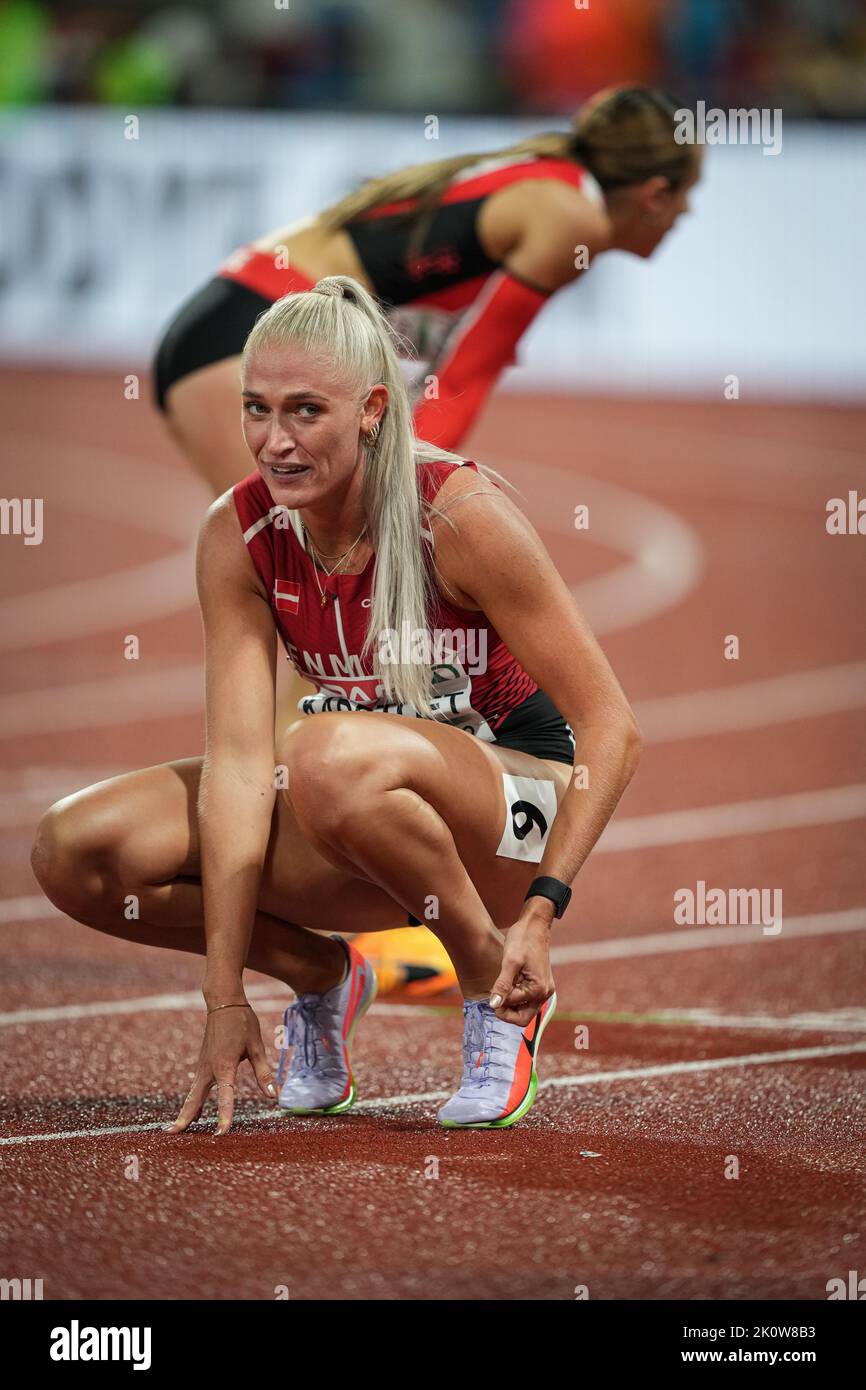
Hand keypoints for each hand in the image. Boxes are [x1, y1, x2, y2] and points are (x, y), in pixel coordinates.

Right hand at [165, 1003, 276, 1136]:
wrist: (223, 1001)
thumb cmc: (242, 1022)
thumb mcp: (256, 1046)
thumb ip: (264, 1072)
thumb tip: (273, 1096)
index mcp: (224, 1065)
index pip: (225, 1096)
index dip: (225, 1115)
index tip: (221, 1133)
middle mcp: (209, 1068)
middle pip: (195, 1098)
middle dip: (184, 1118)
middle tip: (172, 1134)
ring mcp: (203, 1066)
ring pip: (193, 1094)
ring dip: (186, 1112)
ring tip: (177, 1131)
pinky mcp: (203, 1063)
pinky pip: (196, 1088)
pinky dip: (193, 1102)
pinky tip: (196, 1114)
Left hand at [489, 912, 554, 1026]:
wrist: (534, 925)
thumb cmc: (523, 939)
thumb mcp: (510, 962)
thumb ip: (502, 985)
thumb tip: (494, 1005)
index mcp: (538, 989)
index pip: (514, 1008)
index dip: (499, 1004)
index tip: (489, 994)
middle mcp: (545, 993)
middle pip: (523, 1017)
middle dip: (506, 1013)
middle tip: (494, 1000)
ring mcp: (544, 990)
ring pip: (525, 1010)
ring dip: (511, 1005)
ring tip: (500, 989)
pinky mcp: (540, 985)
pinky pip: (527, 1000)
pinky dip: (516, 998)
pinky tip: (507, 985)